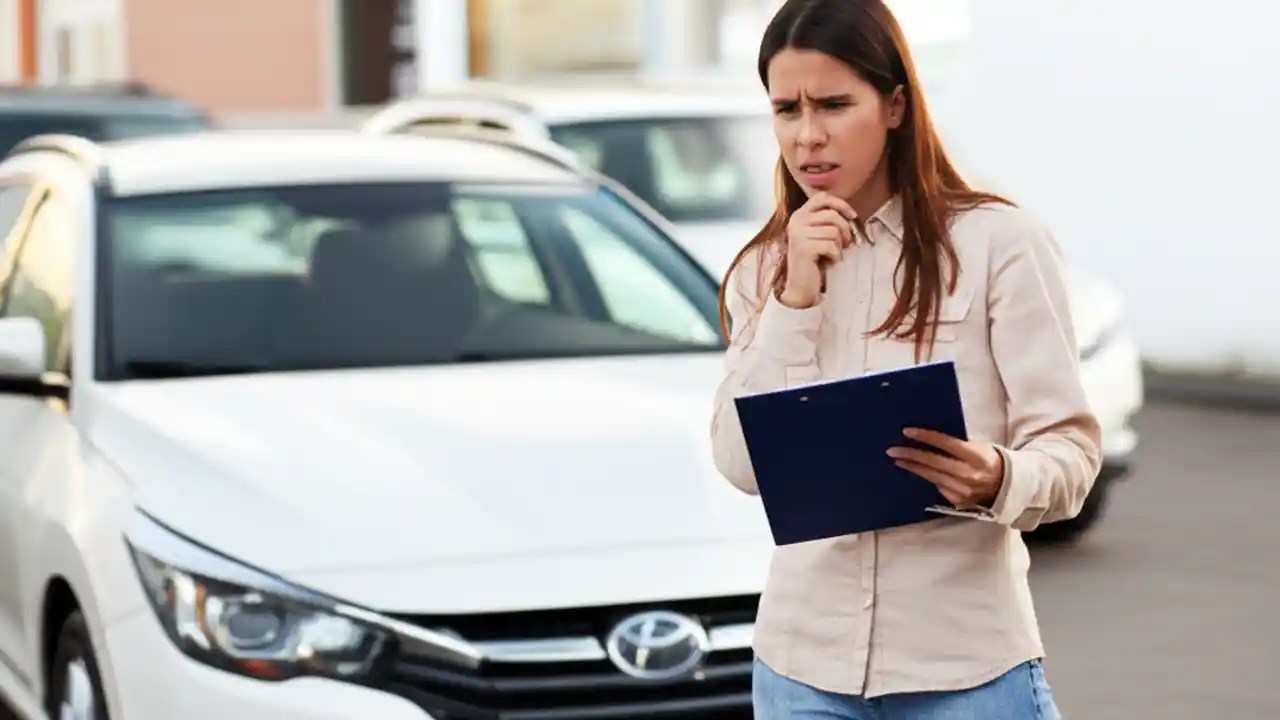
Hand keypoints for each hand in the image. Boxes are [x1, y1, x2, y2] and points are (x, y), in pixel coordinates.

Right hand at [778, 193, 857, 307]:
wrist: (801, 285)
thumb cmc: (814, 259)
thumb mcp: (819, 235)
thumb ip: (827, 221)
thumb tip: (850, 214)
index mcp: (799, 215)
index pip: (822, 198)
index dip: (841, 204)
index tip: (852, 216)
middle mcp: (796, 221)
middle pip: (832, 214)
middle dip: (845, 230)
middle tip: (845, 243)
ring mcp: (798, 234)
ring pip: (833, 231)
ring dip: (839, 246)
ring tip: (832, 255)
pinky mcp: (803, 248)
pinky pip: (830, 246)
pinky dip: (835, 256)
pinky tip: (829, 262)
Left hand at [887, 428, 1005, 507]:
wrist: (1008, 485)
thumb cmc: (990, 460)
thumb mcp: (979, 447)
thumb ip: (957, 445)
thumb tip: (930, 439)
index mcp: (976, 455)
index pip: (945, 443)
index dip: (925, 437)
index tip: (907, 431)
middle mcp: (968, 474)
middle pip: (933, 462)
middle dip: (910, 455)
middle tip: (892, 450)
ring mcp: (963, 490)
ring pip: (932, 477)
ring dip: (913, 468)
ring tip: (898, 460)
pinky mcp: (959, 501)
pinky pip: (938, 488)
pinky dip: (928, 479)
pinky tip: (917, 472)